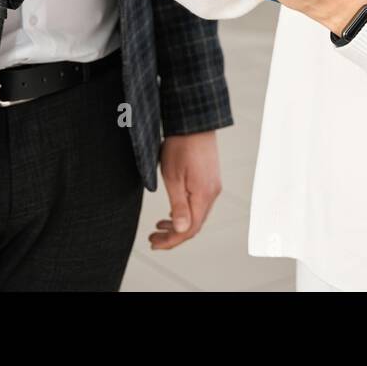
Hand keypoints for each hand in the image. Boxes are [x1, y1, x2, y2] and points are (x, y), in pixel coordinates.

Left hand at [151, 130, 222, 249]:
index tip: (153, 242)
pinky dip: (185, 212)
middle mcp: (212, 193)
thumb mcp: (173, 178)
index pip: (189, 229)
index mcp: (203, 195)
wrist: (194, 123)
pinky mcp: (210, 179)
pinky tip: (172, 211)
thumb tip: (181, 230)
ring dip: (178, 224)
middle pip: (194, 225)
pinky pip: (199, 204)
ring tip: (158, 225)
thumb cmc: (180, 147)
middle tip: (153, 237)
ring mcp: (213, 186)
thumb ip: (178, 206)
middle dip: (173, 235)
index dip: (171, 240)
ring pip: (197, 215)